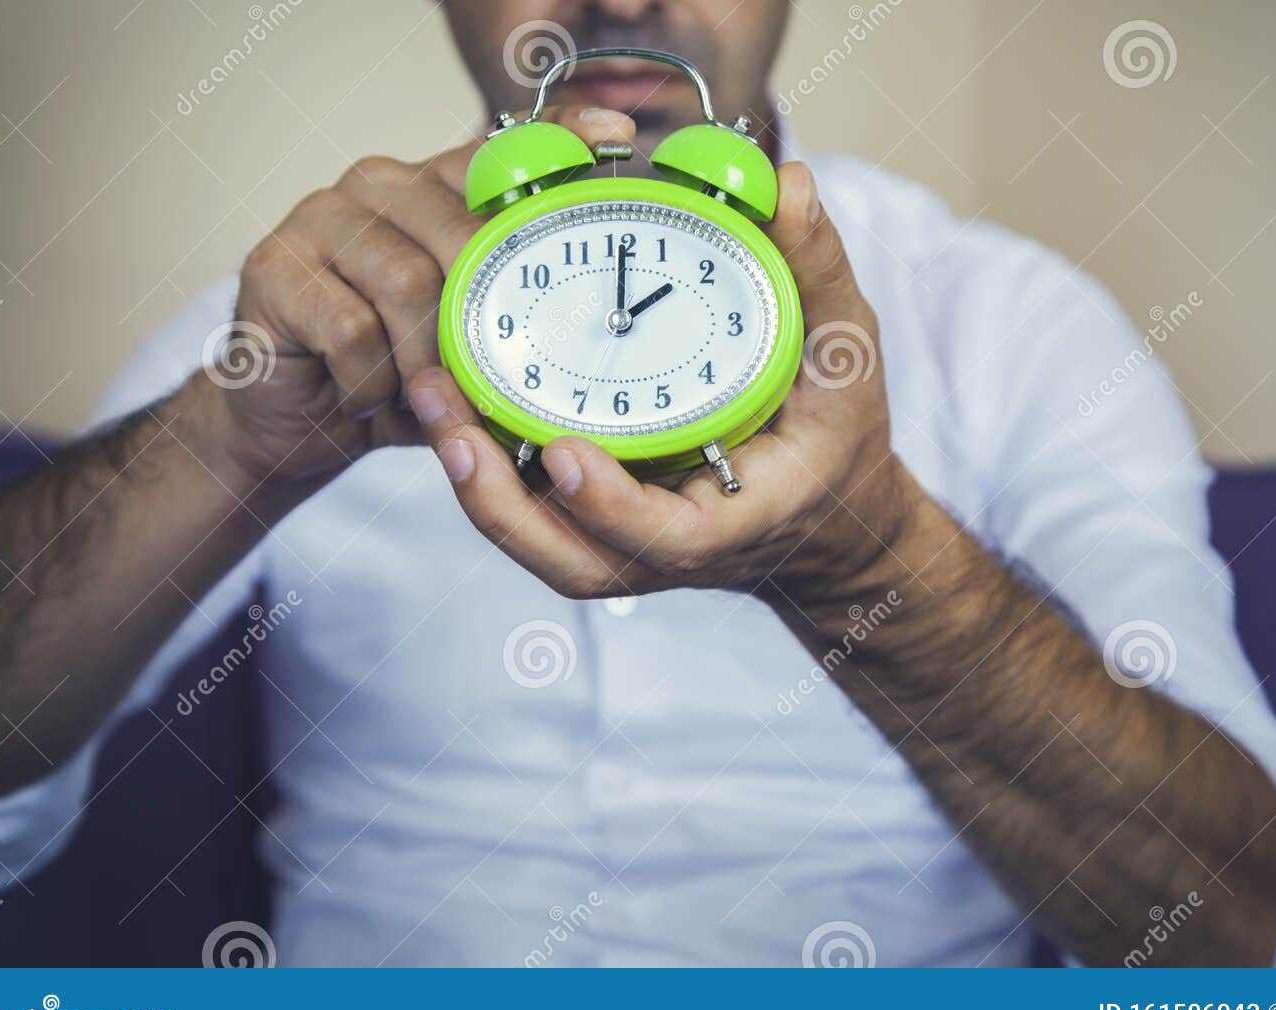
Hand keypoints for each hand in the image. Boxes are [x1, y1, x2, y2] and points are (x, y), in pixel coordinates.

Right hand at [190, 106, 638, 489]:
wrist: (297, 420)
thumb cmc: (395, 379)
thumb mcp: (470, 354)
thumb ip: (514, 323)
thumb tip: (598, 324)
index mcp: (437, 192)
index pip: (504, 151)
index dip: (560, 141)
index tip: (617, 139)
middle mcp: (383, 186)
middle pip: (463, 235)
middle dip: (483, 321)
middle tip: (479, 379)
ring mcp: (322, 216)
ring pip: (410, 285)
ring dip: (421, 364)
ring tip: (410, 394)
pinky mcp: (274, 265)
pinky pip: (353, 328)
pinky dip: (369, 382)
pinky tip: (361, 395)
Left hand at [408, 161, 918, 602]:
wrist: (824, 520)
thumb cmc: (834, 438)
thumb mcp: (846, 356)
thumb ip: (819, 273)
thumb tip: (792, 185)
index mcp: (738, 519)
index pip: (668, 539)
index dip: (611, 507)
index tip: (564, 453)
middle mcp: (669, 549)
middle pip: (574, 558)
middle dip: (500, 501)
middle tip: (447, 418)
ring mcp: (627, 546)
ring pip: (537, 543)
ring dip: (475, 485)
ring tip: (430, 398)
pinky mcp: (596, 525)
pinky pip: (530, 513)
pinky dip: (484, 470)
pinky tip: (447, 401)